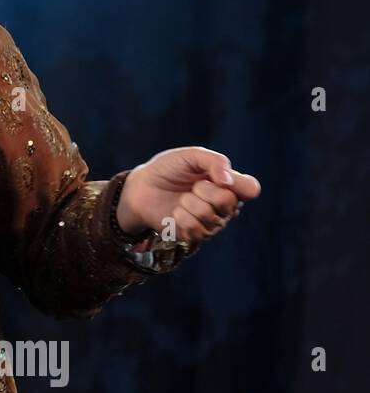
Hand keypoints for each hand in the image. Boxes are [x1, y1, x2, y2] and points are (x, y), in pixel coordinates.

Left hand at [117, 147, 260, 242]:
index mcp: (229, 184)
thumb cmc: (168, 169)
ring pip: (210, 217)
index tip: (218, 178)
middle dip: (204, 191)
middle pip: (229, 202)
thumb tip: (227, 181)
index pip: (252, 189)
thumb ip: (213, 161)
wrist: (141, 187)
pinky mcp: (196, 236)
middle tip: (192, 186)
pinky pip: (195, 230)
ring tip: (182, 199)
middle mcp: (226, 206)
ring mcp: (212, 222)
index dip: (239, 185)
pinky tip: (176, 213)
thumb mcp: (190, 156)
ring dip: (188, 204)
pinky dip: (180, 217)